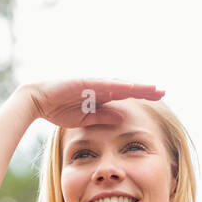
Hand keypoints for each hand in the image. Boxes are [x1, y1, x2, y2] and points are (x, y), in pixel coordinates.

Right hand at [23, 77, 164, 127]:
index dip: (142, 96)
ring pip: (120, 84)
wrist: (37, 101)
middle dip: (146, 89)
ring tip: (154, 88)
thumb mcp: (86, 118)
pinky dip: (118, 86)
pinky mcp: (84, 82)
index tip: (159, 99)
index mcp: (101, 96)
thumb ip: (104, 117)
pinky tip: (132, 87)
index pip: (126, 95)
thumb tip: (121, 119)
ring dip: (137, 86)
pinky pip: (105, 84)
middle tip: (164, 91)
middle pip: (128, 87)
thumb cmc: (59, 109)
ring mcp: (93, 83)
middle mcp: (100, 87)